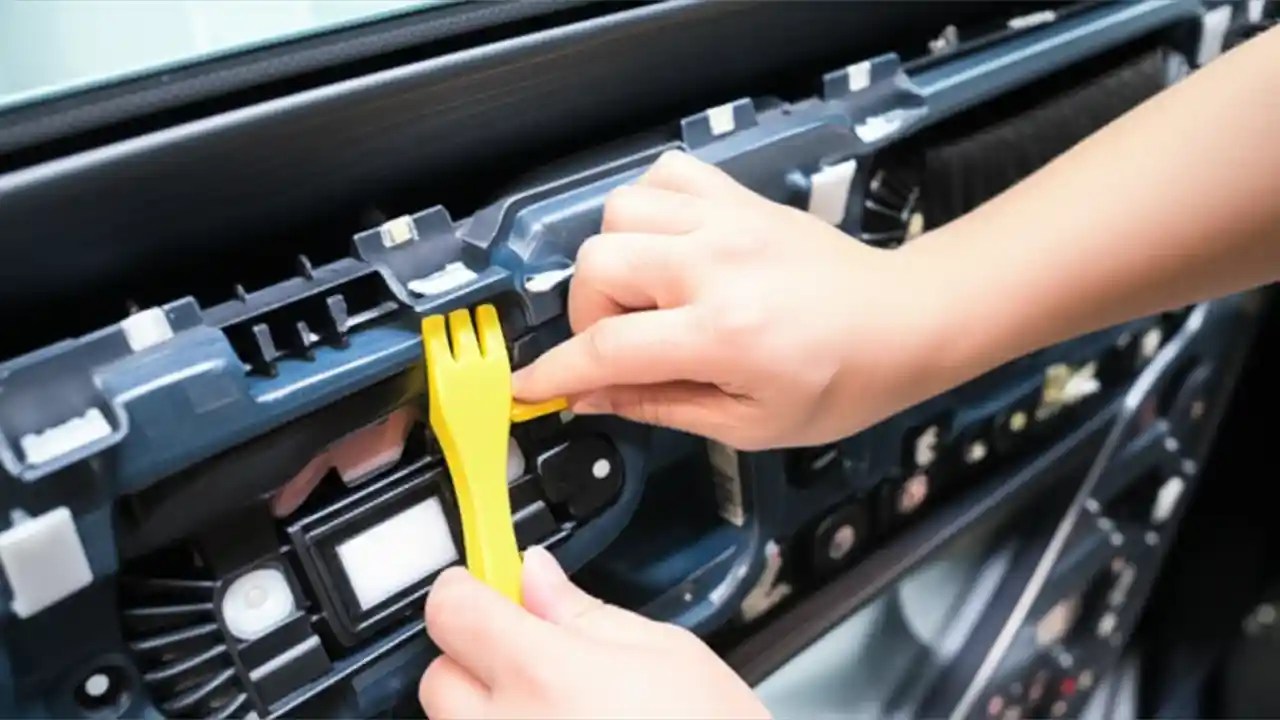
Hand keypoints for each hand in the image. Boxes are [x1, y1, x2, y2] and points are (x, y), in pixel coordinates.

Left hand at [419, 546, 770, 718]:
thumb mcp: (669, 654)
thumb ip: (587, 613)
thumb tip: (535, 575)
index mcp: (547, 677)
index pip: (452, 612)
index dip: (466, 591)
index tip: (481, 588)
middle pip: (440, 680)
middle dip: (476, 660)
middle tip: (534, 659)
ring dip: (492, 714)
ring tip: (563, 716)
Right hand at [511, 150, 959, 449]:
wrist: (903, 321)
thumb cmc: (837, 386)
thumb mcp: (748, 424)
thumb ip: (659, 405)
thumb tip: (588, 397)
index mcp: (723, 333)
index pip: (609, 348)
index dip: (555, 372)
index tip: (528, 387)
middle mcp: (716, 264)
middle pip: (598, 264)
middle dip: (590, 315)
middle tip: (624, 344)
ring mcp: (727, 220)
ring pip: (620, 211)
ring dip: (615, 258)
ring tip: (646, 294)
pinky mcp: (739, 197)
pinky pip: (664, 175)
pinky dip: (648, 208)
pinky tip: (666, 244)